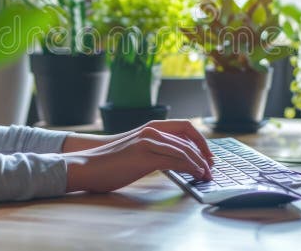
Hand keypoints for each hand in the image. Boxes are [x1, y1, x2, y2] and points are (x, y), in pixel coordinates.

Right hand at [62, 120, 213, 166]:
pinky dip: (190, 167)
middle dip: (204, 152)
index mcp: (151, 127)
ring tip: (206, 174)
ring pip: (184, 149)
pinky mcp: (144, 156)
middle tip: (212, 166)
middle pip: (188, 136)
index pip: (185, 127)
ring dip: (200, 162)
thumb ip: (155, 149)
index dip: (200, 140)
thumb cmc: (111, 162)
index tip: (208, 154)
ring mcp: (148, 141)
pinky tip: (195, 174)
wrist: (88, 165)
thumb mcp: (136, 149)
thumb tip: (175, 160)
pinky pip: (175, 160)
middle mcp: (151, 130)